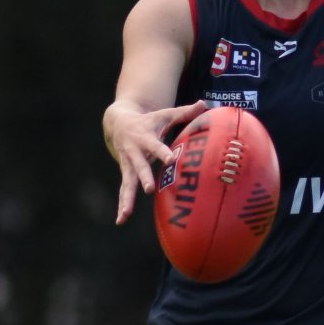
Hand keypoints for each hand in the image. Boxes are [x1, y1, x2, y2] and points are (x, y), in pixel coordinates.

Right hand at [105, 99, 210, 222]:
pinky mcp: (125, 173)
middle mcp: (135, 153)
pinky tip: (120, 220)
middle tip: (149, 188)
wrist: (118, 123)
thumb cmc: (149, 121)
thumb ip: (185, 112)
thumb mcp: (164, 115)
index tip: (171, 159)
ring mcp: (128, 165)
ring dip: (127, 199)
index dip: (163, 152)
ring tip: (125, 214)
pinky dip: (122, 205)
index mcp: (145, 138)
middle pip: (140, 166)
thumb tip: (205, 104)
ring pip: (127, 183)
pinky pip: (124, 191)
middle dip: (144, 177)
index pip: (156, 145)